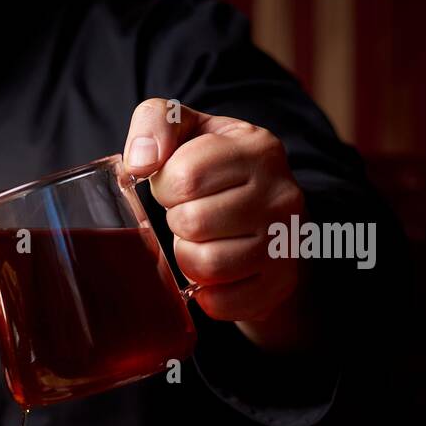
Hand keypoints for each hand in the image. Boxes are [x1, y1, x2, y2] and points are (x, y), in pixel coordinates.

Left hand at [123, 99, 307, 349]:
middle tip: (190, 215)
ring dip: (188, 257)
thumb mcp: (189, 130)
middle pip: (192, 222)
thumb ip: (156, 122)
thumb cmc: (214, 169)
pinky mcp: (279, 284)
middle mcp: (282, 195)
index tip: (178, 186)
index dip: (166, 186)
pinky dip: (205, 293)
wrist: (266, 216)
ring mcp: (285, 243)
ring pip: (206, 265)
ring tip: (201, 241)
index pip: (186, 176)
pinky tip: (214, 272)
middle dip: (177, 222)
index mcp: (258, 149)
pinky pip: (221, 302)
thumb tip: (140, 161)